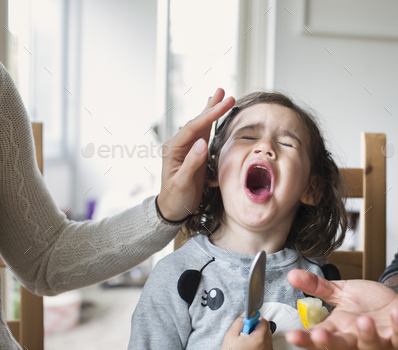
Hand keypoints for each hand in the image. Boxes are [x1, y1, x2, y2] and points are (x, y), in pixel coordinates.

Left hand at [156, 88, 234, 221]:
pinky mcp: (195, 153)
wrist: (172, 208)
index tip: (224, 105)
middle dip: (212, 107)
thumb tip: (202, 143)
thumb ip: (191, 163)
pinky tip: (215, 114)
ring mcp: (188, 148)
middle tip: (225, 92)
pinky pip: (205, 134)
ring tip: (221, 95)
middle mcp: (180, 145)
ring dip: (212, 110)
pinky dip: (212, 122)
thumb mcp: (182, 182)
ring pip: (202, 125)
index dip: (210, 115)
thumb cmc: (175, 197)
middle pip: (198, 121)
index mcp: (173, 148)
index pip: (194, 127)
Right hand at [199, 317, 271, 349]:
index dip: (257, 320)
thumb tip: (247, 318)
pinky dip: (261, 346)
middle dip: (259, 329)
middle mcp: (266, 348)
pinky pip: (267, 349)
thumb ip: (241, 320)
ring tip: (247, 342)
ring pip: (268, 340)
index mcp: (259, 340)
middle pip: (268, 331)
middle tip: (247, 332)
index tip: (250, 322)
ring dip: (261, 337)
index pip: (265, 323)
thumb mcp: (231, 332)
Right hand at [285, 270, 397, 349]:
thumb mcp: (341, 291)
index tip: (292, 336)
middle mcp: (358, 340)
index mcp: (340, 329)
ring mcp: (381, 342)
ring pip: (372, 346)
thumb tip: (291, 275)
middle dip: (329, 343)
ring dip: (367, 334)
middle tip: (319, 335)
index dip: (305, 339)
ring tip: (364, 320)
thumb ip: (318, 287)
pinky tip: (396, 312)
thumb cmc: (369, 302)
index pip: (319, 337)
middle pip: (341, 347)